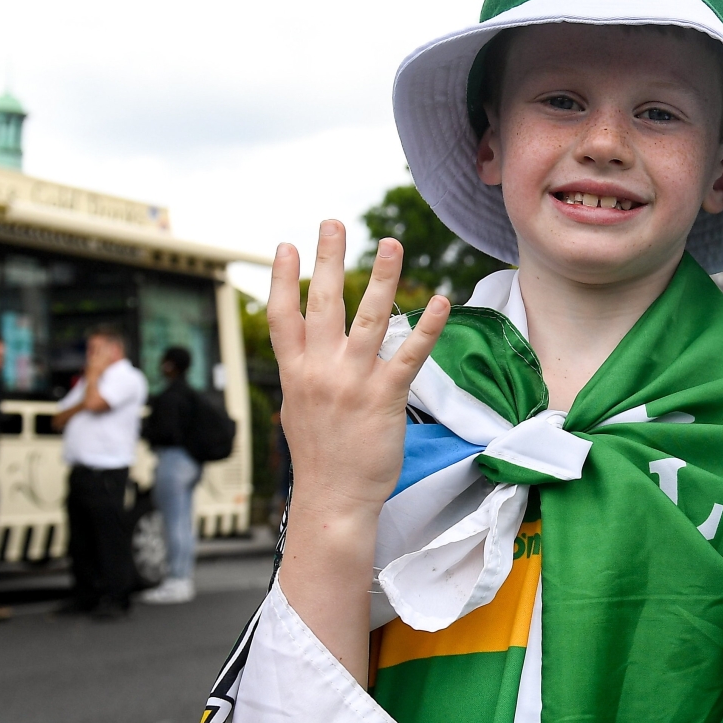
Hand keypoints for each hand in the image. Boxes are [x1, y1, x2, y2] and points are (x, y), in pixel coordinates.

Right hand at [269, 221, 449, 523]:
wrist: (334, 499)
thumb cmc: (321, 459)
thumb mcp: (298, 410)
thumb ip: (303, 376)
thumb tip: (304, 355)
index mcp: (295, 373)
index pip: (282, 315)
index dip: (282, 278)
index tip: (288, 245)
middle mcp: (320, 371)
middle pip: (322, 303)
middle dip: (327, 259)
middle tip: (332, 222)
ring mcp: (353, 381)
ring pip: (370, 318)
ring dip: (382, 277)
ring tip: (392, 243)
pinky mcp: (385, 397)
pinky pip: (410, 354)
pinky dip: (427, 325)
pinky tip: (440, 300)